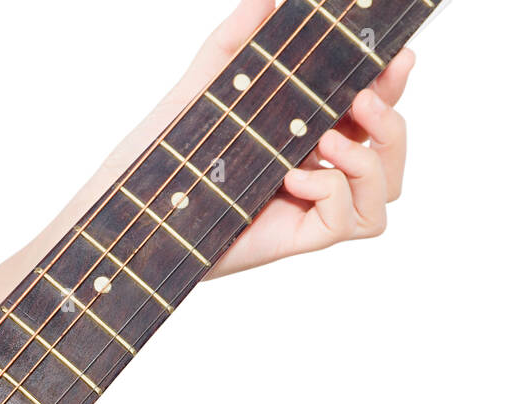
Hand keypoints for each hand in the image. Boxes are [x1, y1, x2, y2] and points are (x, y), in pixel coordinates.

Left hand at [107, 0, 414, 279]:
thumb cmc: (161, 156)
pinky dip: (336, 192)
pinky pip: (351, 220)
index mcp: (303, 135)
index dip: (392, 83)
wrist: (130, 210)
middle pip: (391, 150)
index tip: (397, 55)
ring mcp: (308, 208)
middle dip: (392, 119)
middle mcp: (315, 171)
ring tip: (328, 140)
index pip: (369, 109)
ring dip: (373, 159)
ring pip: (384, 192)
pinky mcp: (297, 238)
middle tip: (364, 98)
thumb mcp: (202, 88)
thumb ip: (234, 42)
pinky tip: (295, 177)